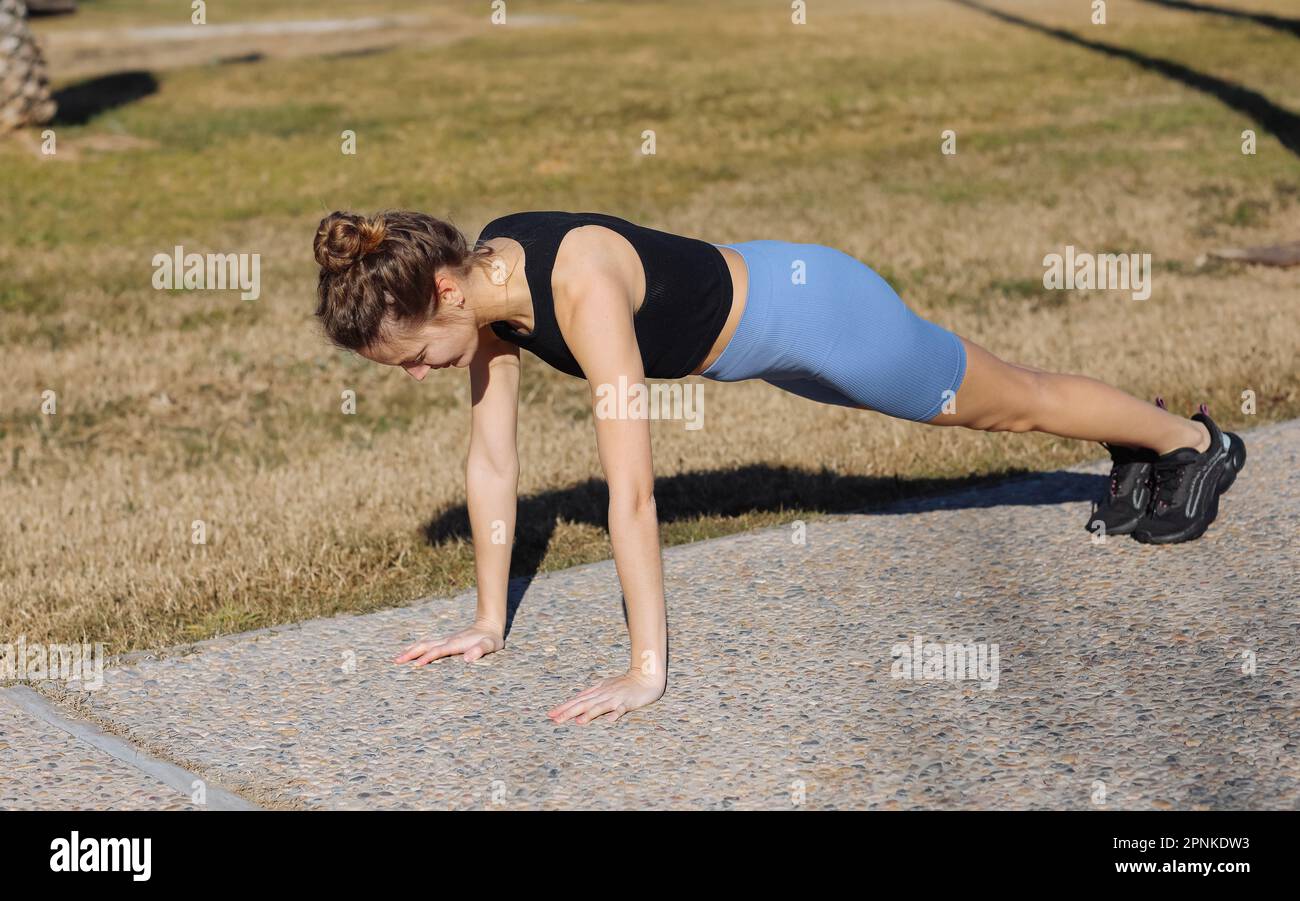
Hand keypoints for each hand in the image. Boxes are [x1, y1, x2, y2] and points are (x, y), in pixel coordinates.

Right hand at [394, 622, 503, 665]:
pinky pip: (428, 644)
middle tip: (396, 661)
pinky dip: (416, 648)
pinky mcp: (445, 641)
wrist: (489, 625)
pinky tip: (410, 652)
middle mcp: (448, 641)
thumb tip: (467, 658)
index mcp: (456, 644)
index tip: (417, 665)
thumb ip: (480, 650)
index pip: (439, 651)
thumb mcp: (490, 645)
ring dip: (410, 650)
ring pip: (424, 643)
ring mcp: (445, 640)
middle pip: (426, 645)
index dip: (428, 657)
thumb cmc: (491, 639)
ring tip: (397, 658)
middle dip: (411, 653)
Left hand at [547, 669, 665, 724]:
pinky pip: (621, 709)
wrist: (645, 677)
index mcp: (597, 691)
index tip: (550, 715)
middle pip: (583, 704)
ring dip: (589, 714)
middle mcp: (603, 694)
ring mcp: (615, 698)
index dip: (563, 707)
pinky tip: (610, 720)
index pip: (577, 700)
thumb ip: (591, 694)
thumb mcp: (605, 686)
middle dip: (569, 712)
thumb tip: (575, 701)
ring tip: (578, 722)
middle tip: (555, 720)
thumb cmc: (624, 684)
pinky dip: (615, 715)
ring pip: (599, 707)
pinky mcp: (627, 702)